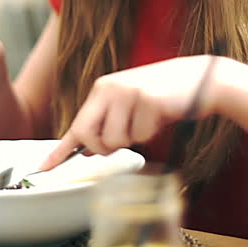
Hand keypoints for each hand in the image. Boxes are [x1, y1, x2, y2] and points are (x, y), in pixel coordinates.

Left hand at [40, 55, 220, 169]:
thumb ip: (108, 123)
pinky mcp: (146, 99)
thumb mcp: (130, 106)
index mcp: (102, 89)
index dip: (59, 150)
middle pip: (89, 136)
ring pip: (115, 140)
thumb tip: (87, 149)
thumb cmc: (165, 97)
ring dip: (133, 139)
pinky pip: (140, 135)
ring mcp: (127, 92)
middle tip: (126, 139)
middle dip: (104, 148)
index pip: (76, 125)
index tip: (44, 167)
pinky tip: (161, 115)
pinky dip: (151, 133)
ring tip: (148, 120)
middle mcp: (109, 88)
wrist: (203, 79)